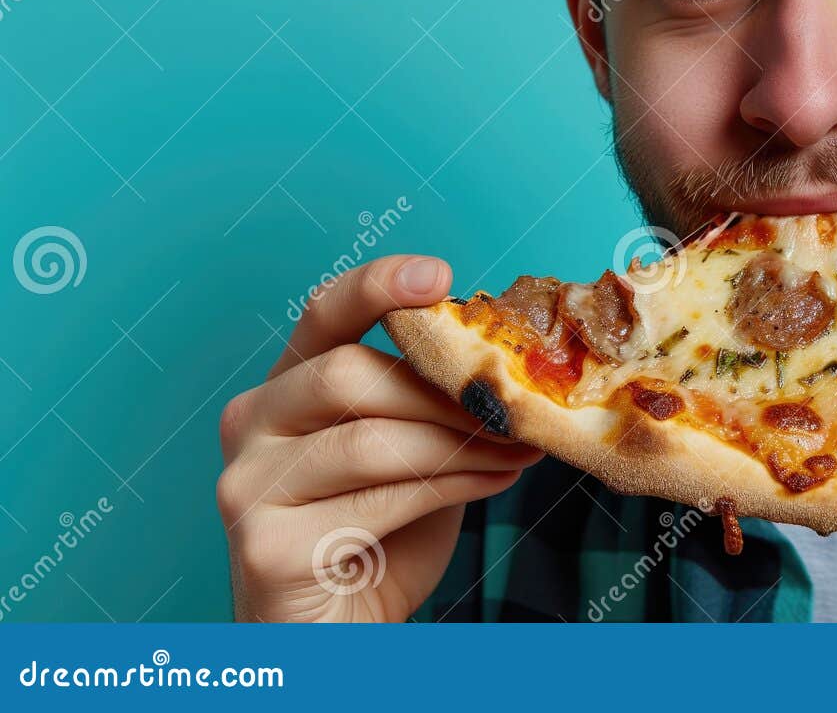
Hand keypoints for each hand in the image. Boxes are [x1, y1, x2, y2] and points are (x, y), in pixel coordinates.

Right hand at [216, 255, 541, 621]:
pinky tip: (493, 482)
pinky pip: (375, 498)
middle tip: (511, 408)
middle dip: (443, 391)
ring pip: (370, 438)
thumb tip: (512, 368)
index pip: (321, 315)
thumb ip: (435, 408)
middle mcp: (251, 424)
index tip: (439, 274)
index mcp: (285, 388)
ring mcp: (246, 485)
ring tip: (516, 450)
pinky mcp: (262, 544)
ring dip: (459, 443)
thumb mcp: (414, 455)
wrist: (339, 636)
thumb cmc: (378, 539)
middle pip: (348, 373)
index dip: (377, 286)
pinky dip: (450, 486)